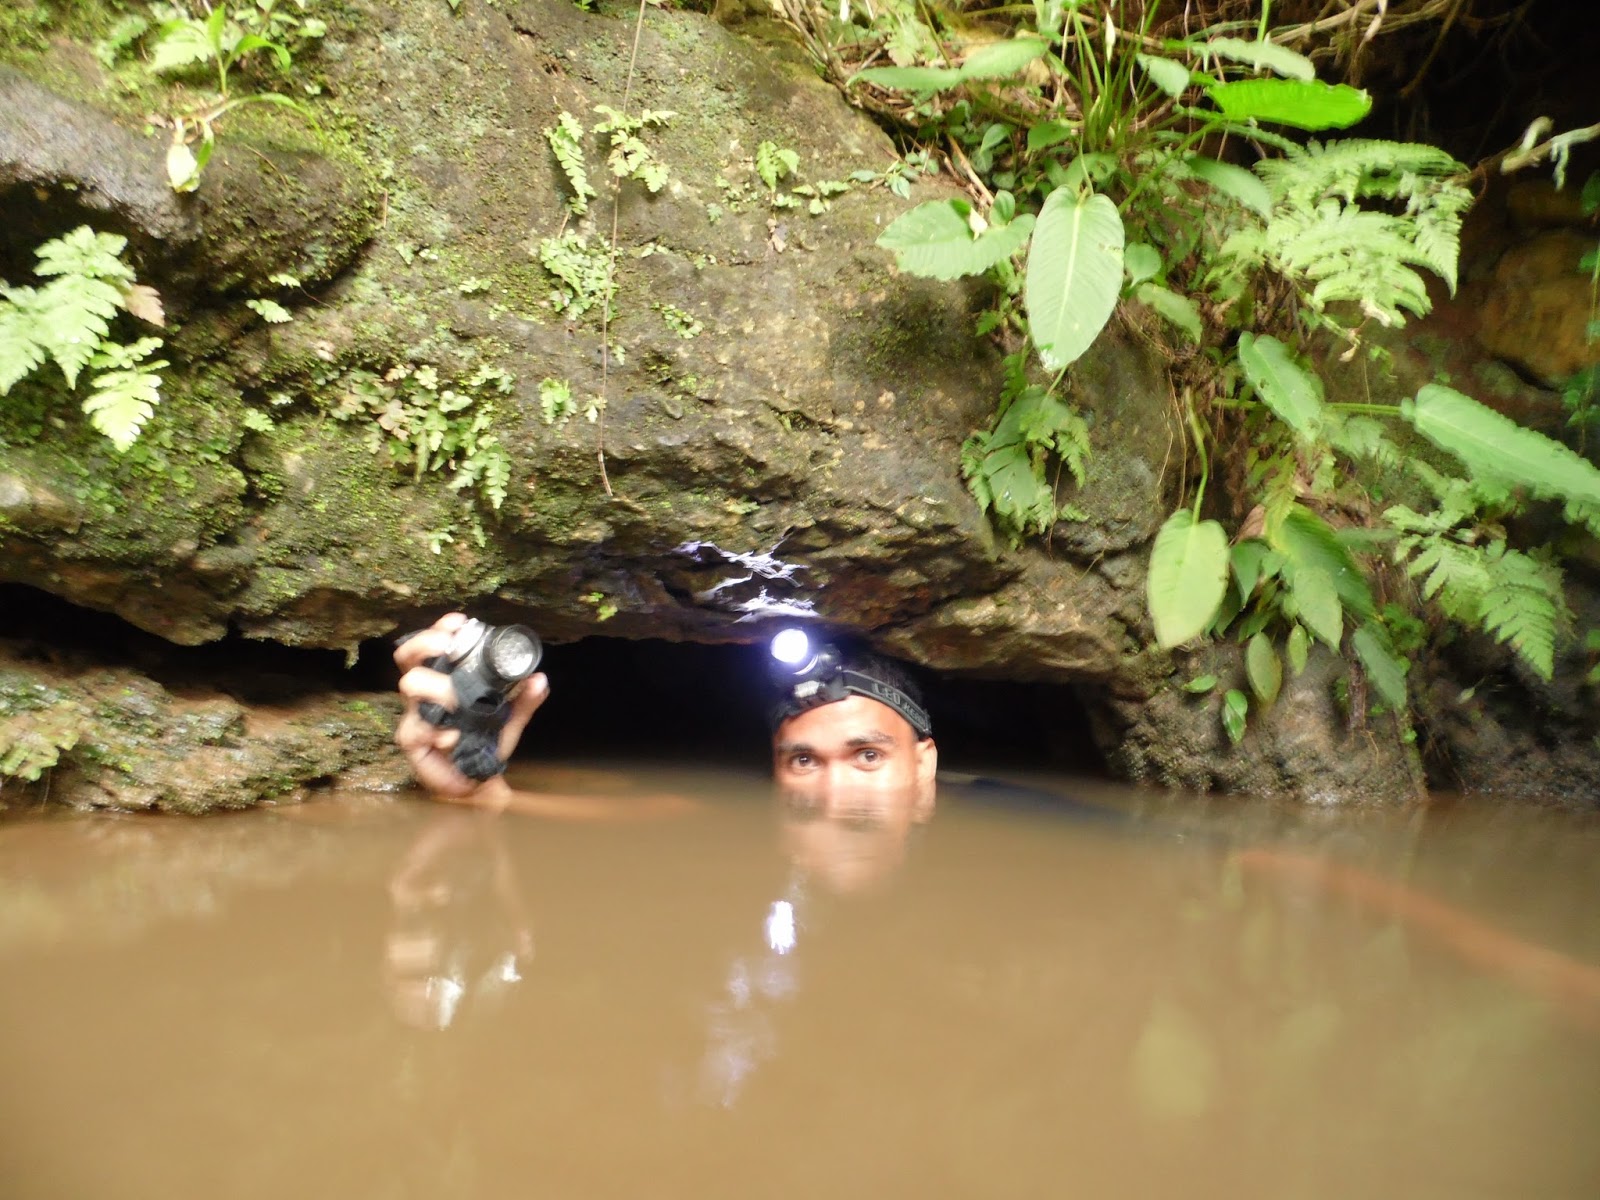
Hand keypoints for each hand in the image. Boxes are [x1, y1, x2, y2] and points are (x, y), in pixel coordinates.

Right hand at [393, 612, 549, 800]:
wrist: (476, 781)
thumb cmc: (485, 741)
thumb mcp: (509, 718)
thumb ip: (523, 700)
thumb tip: (539, 679)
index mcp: (444, 679)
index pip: (432, 646)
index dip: (440, 630)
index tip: (459, 623)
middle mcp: (425, 692)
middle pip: (408, 658)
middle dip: (425, 646)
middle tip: (448, 647)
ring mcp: (415, 714)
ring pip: (410, 688)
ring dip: (437, 689)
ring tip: (456, 698)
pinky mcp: (412, 740)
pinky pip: (416, 730)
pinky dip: (437, 732)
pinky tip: (452, 737)